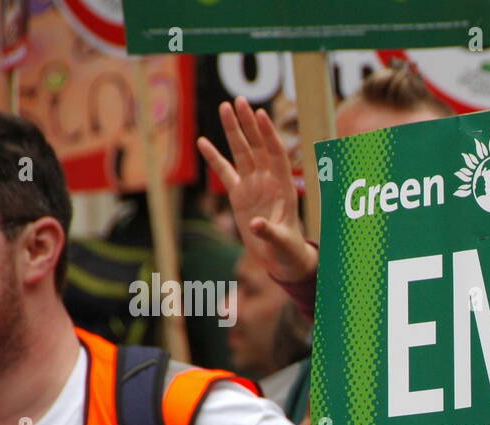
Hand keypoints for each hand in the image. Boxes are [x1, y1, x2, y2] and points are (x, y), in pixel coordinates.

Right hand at [196, 97, 318, 284]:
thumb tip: (255, 225)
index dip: (269, 135)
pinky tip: (202, 141)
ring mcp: (253, 185)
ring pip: (242, 153)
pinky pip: (225, 172)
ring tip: (224, 107)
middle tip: (240, 101)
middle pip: (258, 147)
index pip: (276, 154)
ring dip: (233, 131)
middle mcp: (268, 181)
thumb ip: (269, 232)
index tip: (261, 115)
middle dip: (249, 124)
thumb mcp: (280, 242)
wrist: (280, 258)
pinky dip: (214, 158)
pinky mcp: (239, 194)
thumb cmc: (287, 250)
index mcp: (283, 187)